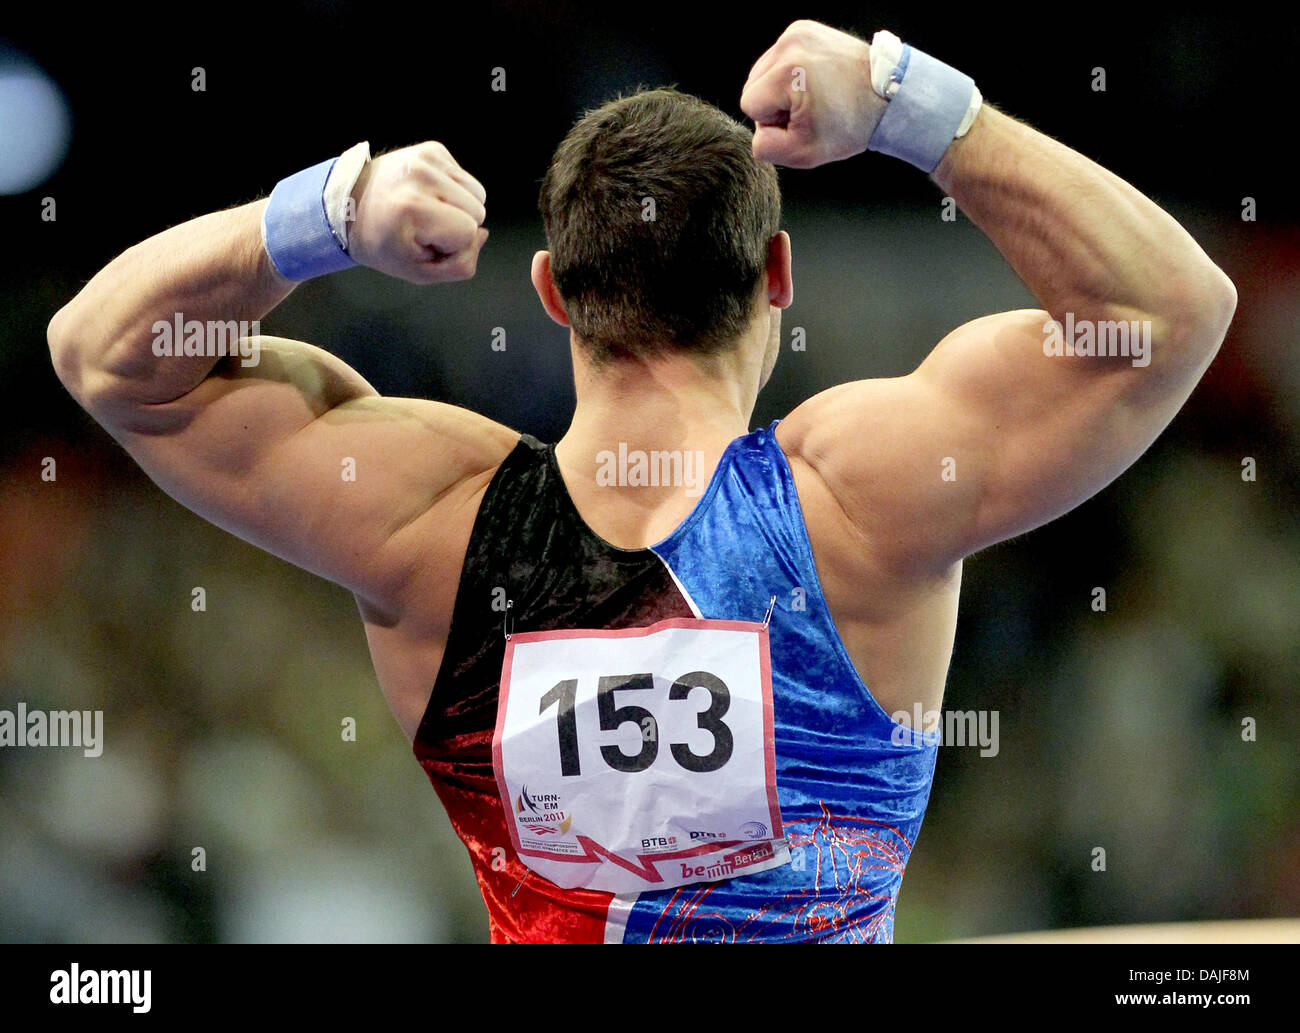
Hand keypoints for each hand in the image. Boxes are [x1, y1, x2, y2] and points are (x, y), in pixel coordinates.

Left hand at [347, 141, 488, 283]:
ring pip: (478, 194)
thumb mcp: (418, 272)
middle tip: (426, 227)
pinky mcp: (432, 149)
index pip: (468, 232)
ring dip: (460, 209)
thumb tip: (483, 234)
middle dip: (459, 226)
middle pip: (478, 211)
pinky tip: (430, 196)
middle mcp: (419, 176)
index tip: (424, 242)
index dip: (453, 246)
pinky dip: (455, 192)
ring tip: (429, 211)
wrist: (352, 206)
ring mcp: (426, 158)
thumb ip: (460, 265)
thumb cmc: (384, 243)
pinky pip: (468, 180)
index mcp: (412, 208)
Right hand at [740, 20, 886, 168]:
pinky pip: (778, 58)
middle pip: (752, 85)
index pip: (749, 105)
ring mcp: (796, 32)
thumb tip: (758, 130)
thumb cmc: (850, 126)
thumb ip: (765, 148)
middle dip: (775, 103)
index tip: (803, 120)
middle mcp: (789, 44)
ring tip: (813, 95)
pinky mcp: (803, 28)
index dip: (773, 121)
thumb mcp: (803, 153)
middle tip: (809, 110)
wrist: (886, 95)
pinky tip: (814, 81)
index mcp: (785, 72)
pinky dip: (790, 73)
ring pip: (763, 72)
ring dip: (780, 89)